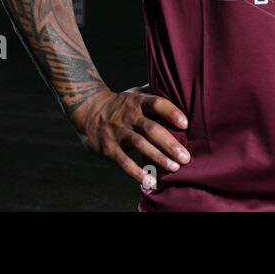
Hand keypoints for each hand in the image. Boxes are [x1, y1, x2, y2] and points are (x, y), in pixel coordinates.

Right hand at [76, 85, 190, 187]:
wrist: (88, 109)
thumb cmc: (122, 104)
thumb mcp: (136, 94)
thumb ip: (156, 95)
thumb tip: (182, 92)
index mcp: (138, 102)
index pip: (157, 103)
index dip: (171, 113)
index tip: (185, 124)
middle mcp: (129, 116)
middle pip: (151, 129)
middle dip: (170, 144)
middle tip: (186, 157)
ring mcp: (118, 132)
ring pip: (140, 145)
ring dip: (158, 158)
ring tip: (175, 168)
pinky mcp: (109, 148)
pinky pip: (124, 162)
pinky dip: (137, 172)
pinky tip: (151, 181)